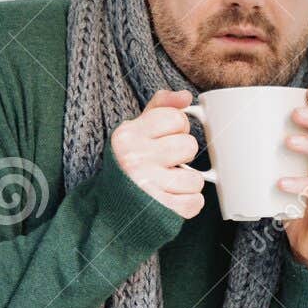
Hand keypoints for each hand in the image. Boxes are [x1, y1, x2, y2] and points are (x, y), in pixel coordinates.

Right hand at [110, 89, 206, 218]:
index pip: (176, 118)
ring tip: (169, 182)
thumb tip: (185, 96)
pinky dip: (188, 203)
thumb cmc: (131, 162)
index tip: (165, 137)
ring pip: (195, 178)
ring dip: (187, 182)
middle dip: (183, 155)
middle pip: (189, 146)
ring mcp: (147, 186)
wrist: (112, 206)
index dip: (177, 128)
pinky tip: (172, 198)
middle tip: (167, 162)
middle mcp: (135, 159)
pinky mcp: (159, 211)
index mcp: (129, 135)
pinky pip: (195, 202)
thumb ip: (161, 107)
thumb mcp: (138, 128)